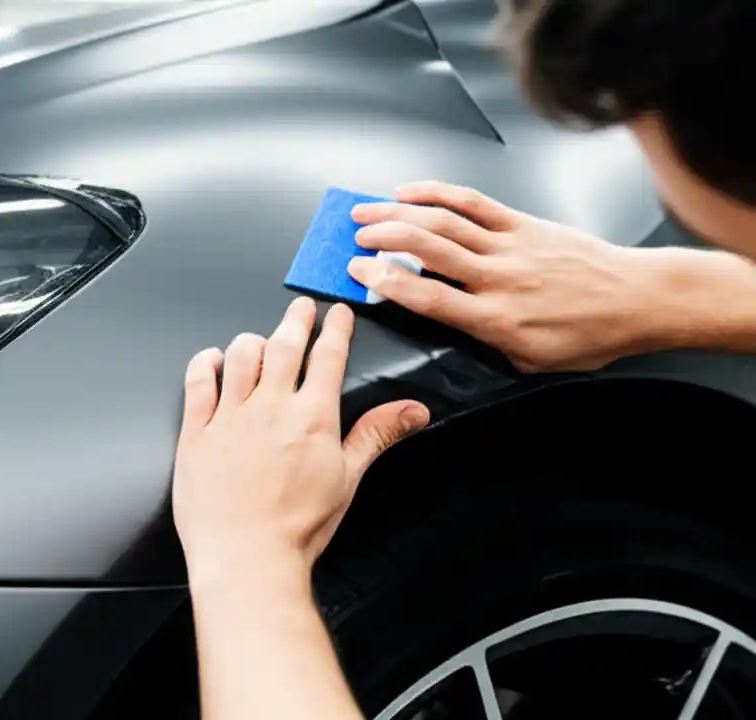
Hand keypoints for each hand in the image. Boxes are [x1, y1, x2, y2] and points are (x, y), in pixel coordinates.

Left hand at [172, 297, 429, 584]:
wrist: (247, 558)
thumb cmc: (296, 529)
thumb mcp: (347, 480)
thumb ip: (376, 436)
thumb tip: (412, 411)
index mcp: (313, 418)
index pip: (327, 356)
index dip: (334, 329)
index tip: (336, 313)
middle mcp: (271, 408)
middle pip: (284, 345)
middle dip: (296, 319)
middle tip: (301, 306)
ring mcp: (230, 417)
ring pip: (241, 355)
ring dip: (253, 340)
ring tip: (260, 338)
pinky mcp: (197, 432)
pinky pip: (198, 382)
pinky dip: (206, 363)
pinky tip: (212, 359)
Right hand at [348, 181, 668, 371]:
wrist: (636, 301)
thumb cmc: (587, 336)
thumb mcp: (529, 362)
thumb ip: (486, 345)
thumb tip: (452, 329)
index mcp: (495, 320)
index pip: (426, 297)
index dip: (384, 282)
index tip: (357, 273)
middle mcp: (497, 278)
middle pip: (426, 250)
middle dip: (382, 239)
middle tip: (353, 238)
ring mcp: (510, 246)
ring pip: (443, 222)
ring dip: (398, 213)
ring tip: (366, 212)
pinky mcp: (523, 224)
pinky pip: (473, 203)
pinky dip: (437, 193)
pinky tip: (411, 192)